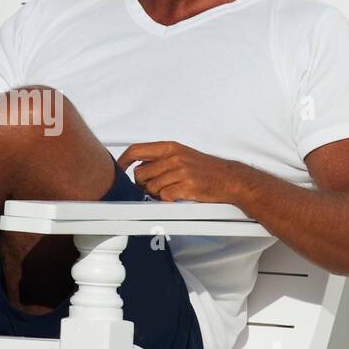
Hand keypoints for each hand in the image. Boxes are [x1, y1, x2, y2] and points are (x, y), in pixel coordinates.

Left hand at [117, 141, 251, 204]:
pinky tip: (177, 196)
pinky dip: (167, 200)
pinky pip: (163, 197)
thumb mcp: (182, 154)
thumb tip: (138, 167)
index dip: (123, 161)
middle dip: (143, 184)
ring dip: (157, 194)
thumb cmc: (205, 168)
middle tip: (156, 187)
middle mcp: (173, 157)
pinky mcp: (185, 187)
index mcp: (170, 147)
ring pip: (150, 187)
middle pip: (140, 174)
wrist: (229, 179)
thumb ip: (161, 158)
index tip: (119, 169)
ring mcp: (179, 172)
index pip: (136, 150)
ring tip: (171, 191)